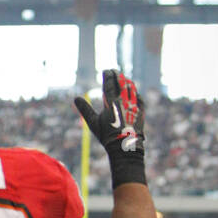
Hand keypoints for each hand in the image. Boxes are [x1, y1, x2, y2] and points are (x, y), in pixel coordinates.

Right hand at [75, 70, 145, 186]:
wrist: (125, 147)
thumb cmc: (107, 135)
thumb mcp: (93, 123)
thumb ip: (85, 109)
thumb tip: (76, 98)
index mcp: (111, 103)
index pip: (110, 83)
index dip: (108, 75)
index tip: (106, 71)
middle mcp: (124, 101)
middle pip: (121, 82)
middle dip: (117, 75)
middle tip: (114, 71)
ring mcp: (134, 105)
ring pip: (131, 88)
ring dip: (127, 81)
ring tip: (123, 78)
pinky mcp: (141, 110)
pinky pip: (139, 97)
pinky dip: (135, 92)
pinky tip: (133, 91)